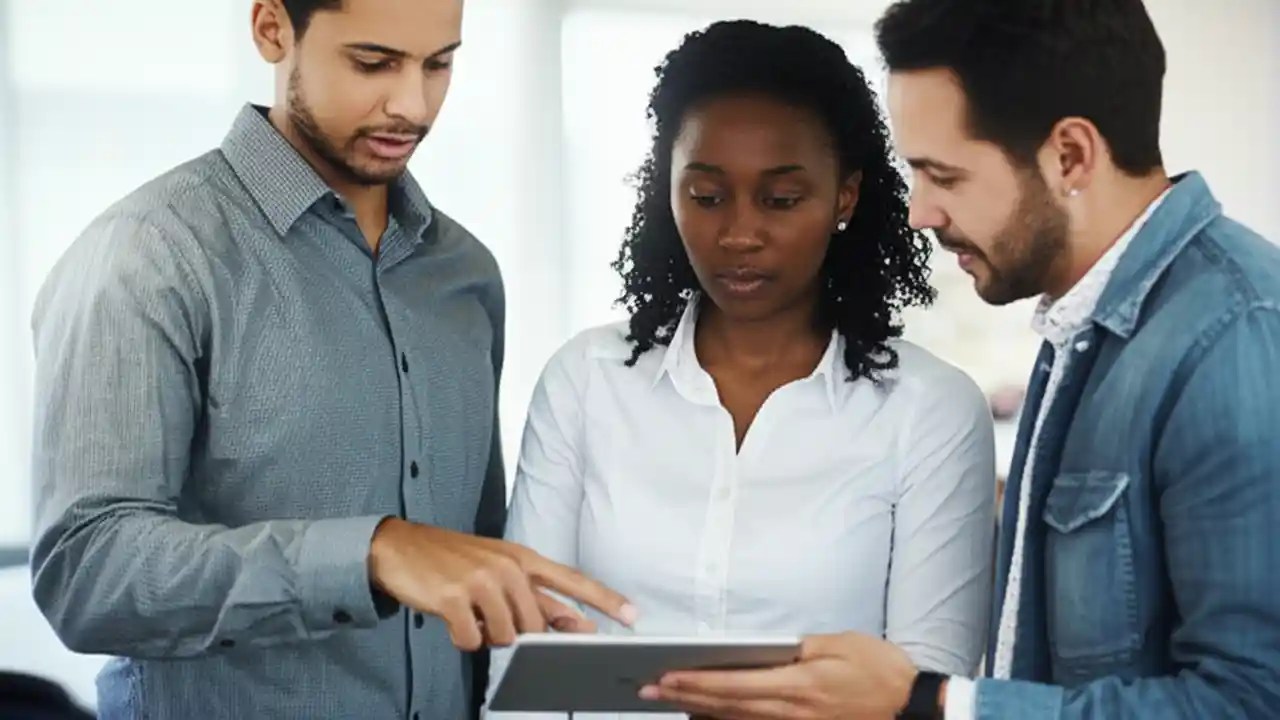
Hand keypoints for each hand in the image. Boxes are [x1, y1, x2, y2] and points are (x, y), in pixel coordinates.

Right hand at [368, 518, 636, 649]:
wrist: (400, 547)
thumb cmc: (454, 561)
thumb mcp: (499, 567)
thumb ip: (534, 596)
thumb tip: (572, 624)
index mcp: (522, 558)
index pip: (573, 581)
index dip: (604, 600)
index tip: (632, 616)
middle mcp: (507, 567)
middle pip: (536, 626)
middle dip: (516, 633)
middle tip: (489, 614)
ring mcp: (480, 581)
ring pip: (505, 638)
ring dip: (486, 635)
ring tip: (468, 611)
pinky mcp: (453, 598)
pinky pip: (471, 641)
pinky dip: (461, 638)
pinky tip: (450, 616)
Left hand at [640, 632, 918, 719]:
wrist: (915, 710)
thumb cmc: (882, 672)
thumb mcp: (843, 643)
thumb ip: (802, 646)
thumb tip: (771, 648)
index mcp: (800, 684)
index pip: (734, 684)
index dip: (696, 681)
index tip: (666, 675)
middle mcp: (793, 712)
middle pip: (727, 707)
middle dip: (685, 697)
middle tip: (649, 689)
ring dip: (700, 712)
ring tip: (668, 701)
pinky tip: (708, 718)